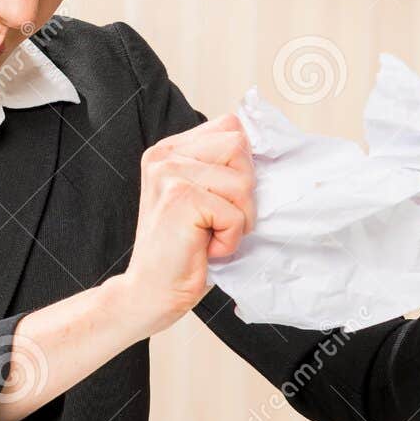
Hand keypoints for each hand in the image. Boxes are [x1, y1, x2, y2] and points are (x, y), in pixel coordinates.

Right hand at [113, 113, 255, 333]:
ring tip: (209, 235)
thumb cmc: (184, 250)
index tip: (225, 197)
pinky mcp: (180, 199)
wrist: (149, 293)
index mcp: (170, 150)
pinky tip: (203, 248)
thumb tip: (270, 149)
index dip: (242, 164)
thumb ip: (222, 168)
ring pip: (243, 182)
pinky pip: (235, 214)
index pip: (231, 127)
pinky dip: (229, 240)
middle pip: (240, 147)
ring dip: (238, 220)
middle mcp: (165, 155)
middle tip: (216, 220)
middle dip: (243, 192)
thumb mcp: (203, 198)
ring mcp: (169, 174)